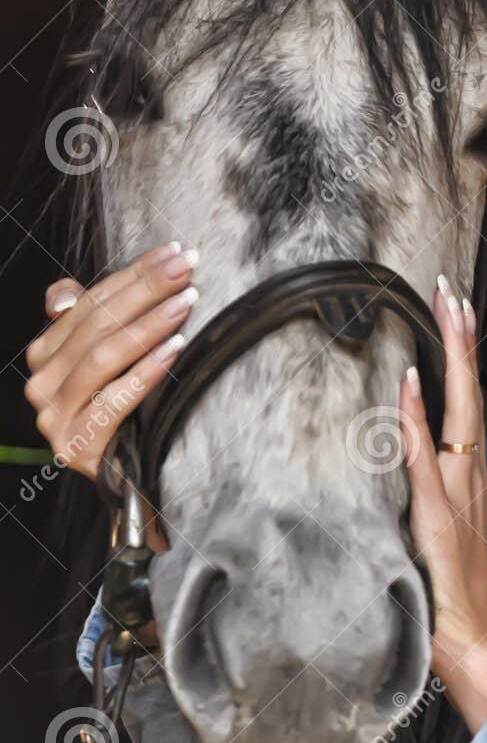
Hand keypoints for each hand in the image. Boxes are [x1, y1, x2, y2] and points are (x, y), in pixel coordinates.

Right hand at [25, 241, 200, 648]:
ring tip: (188, 303)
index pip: (89, 302)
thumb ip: (88, 322)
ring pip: (103, 356)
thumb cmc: (129, 416)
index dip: (134, 274)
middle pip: (97, 324)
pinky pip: (115, 399)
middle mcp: (42, 385)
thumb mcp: (110, 365)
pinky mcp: (76, 447)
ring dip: (149, 324)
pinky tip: (176, 348)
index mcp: (45, 355)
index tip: (176, 252)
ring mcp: (54, 418)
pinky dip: (147, 370)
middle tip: (188, 268)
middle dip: (146, 290)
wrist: (131, 490)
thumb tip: (65, 291)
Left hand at [399, 275, 486, 733]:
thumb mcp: (430, 533)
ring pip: (456, 413)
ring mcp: (457, 493)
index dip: (459, 358)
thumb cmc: (447, 594)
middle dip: (460, 340)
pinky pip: (425, 458)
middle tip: (451, 291)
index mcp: (465, 478)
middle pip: (467, 394)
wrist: (471, 640)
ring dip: (451, 359)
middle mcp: (468, 476)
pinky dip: (419, 419)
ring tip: (446, 312)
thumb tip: (389, 460)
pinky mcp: (440, 516)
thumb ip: (417, 495)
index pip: (462, 404)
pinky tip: (412, 384)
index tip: (453, 312)